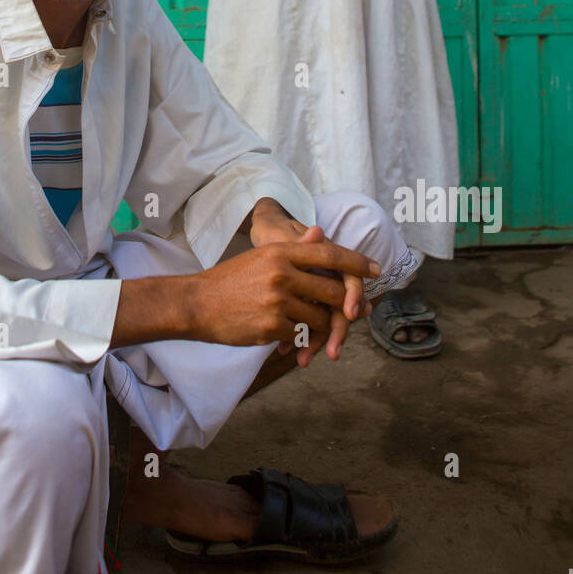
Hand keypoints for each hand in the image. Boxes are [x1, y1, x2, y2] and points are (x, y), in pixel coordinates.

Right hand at [188, 228, 378, 358]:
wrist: (196, 303)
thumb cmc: (230, 279)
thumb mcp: (262, 256)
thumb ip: (294, 249)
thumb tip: (321, 234)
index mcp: (280, 252)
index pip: (330, 255)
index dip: (357, 263)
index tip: (376, 270)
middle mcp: (281, 274)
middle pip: (333, 291)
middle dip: (346, 304)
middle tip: (354, 311)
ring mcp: (277, 301)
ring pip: (321, 318)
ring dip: (323, 326)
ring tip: (317, 328)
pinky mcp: (270, 327)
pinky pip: (301, 336)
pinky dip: (300, 339)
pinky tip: (291, 340)